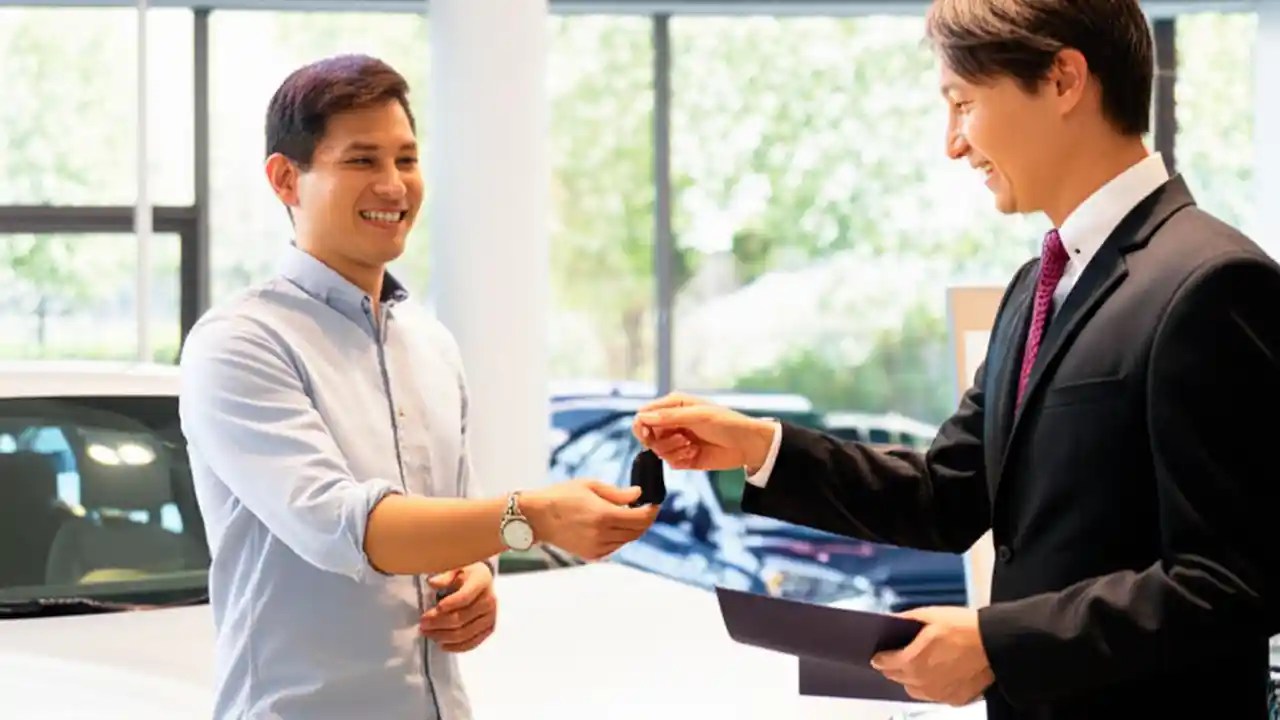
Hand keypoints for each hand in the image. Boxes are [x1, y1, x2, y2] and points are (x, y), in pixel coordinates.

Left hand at [419, 562, 496, 652]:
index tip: (435, 608)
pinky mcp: (488, 629)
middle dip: (438, 622)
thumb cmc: (466, 574)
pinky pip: (471, 643)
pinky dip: (455, 646)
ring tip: (428, 633)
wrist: (483, 582)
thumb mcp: (455, 567)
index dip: (449, 604)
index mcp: (482, 581)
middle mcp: (489, 600)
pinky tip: (441, 644)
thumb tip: (432, 582)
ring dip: (443, 635)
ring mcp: (490, 617)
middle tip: (422, 623)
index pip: (465, 597)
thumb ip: (444, 575)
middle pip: (461, 618)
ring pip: (464, 633)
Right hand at [521, 480, 658, 559]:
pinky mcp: (591, 554)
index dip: (651, 511)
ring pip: (627, 540)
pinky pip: (615, 546)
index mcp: (604, 515)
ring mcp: (597, 547)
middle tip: (645, 508)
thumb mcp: (590, 486)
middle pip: (637, 531)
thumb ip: (618, 493)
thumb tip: (638, 494)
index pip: (640, 518)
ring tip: (626, 514)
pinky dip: (619, 537)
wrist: (537, 517)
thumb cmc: (561, 496)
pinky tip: (612, 525)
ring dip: (633, 528)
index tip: (654, 503)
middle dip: (645, 520)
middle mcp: (602, 535)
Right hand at [631, 392, 775, 471]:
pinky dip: (681, 459)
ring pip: (657, 450)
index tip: (648, 436)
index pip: (644, 414)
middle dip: (661, 440)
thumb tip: (643, 417)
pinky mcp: (683, 457)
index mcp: (674, 406)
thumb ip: (670, 417)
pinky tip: (695, 454)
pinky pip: (670, 462)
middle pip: (647, 435)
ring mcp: (677, 441)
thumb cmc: (727, 423)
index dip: (642, 426)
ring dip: (673, 450)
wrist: (748, 445)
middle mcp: (672, 422)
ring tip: (691, 446)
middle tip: (681, 438)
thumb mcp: (699, 416)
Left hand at [870, 606, 993, 705]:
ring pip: (914, 690)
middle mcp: (922, 682)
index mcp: (911, 662)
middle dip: (895, 666)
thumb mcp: (930, 615)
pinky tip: (940, 672)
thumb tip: (892, 622)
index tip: (880, 653)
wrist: (995, 643)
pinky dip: (933, 685)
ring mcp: (939, 693)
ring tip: (920, 663)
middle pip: (897, 678)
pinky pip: (935, 695)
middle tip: (899, 655)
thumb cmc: (965, 628)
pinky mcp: (955, 699)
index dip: (880, 656)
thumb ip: (906, 620)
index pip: (884, 664)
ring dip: (912, 678)